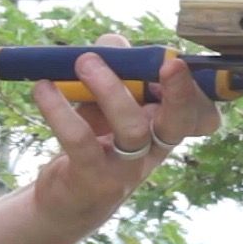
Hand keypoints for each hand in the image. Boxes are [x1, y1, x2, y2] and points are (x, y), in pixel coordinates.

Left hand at [29, 33, 223, 223]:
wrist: (66, 200)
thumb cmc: (94, 142)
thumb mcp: (106, 103)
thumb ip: (116, 67)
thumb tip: (115, 43)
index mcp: (163, 128)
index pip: (199, 114)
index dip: (198, 92)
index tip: (180, 64)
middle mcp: (153, 149)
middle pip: (178, 122)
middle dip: (180, 93)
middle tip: (171, 63)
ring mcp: (126, 168)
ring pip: (133, 129)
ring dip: (111, 90)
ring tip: (84, 62)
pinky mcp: (93, 179)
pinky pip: (81, 141)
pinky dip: (60, 111)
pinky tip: (43, 89)